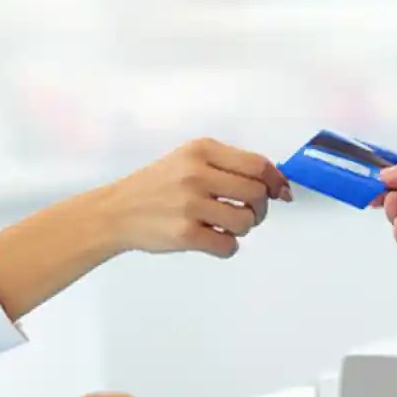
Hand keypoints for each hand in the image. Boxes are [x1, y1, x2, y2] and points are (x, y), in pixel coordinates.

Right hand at [101, 138, 291, 257]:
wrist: (116, 211)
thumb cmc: (156, 186)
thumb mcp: (188, 159)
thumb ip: (227, 166)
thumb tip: (276, 185)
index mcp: (201, 150)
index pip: (257, 164)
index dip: (275, 181)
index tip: (280, 192)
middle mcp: (196, 173)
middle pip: (256, 194)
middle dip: (260, 209)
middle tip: (248, 214)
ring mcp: (190, 204)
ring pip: (245, 222)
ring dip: (242, 229)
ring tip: (224, 226)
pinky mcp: (184, 234)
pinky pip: (228, 246)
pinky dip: (227, 246)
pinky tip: (212, 239)